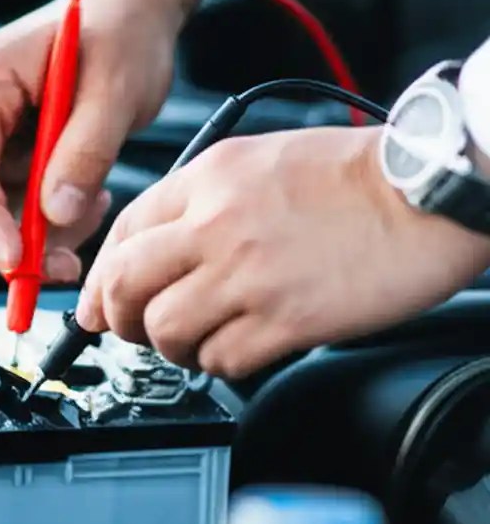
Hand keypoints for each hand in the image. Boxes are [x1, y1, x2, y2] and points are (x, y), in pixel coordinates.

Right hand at [0, 0, 219, 280]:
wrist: (131, 8)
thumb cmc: (121, 29)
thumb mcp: (116, 88)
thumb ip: (85, 152)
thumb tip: (54, 216)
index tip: (19, 260)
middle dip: (10, 241)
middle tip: (67, 264)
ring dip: (37, 234)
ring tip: (93, 206)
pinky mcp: (6, 153)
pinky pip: (12, 207)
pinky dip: (48, 221)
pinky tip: (86, 196)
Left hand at [76, 127, 489, 378]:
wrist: (426, 192)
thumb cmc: (353, 176)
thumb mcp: (257, 159)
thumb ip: (200, 198)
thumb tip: (152, 247)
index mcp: (206, 179)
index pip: (120, 233)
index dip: (99, 277)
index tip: (97, 301)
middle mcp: (215, 225)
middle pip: (122, 284)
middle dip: (114, 318)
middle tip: (130, 331)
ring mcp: (248, 275)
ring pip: (163, 329)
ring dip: (169, 347)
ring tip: (193, 342)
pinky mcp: (285, 319)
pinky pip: (220, 359)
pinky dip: (218, 364)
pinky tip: (236, 350)